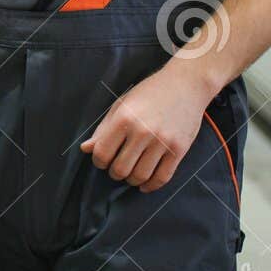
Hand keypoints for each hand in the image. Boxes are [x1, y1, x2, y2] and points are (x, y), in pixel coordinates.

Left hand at [79, 64, 215, 191]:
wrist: (185, 84)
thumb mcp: (121, 105)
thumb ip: (103, 129)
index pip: (102, 153)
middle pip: (121, 169)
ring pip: (141, 176)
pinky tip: (145, 184)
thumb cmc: (149, 93)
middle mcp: (142, 131)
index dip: (99, 161)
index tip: (102, 160)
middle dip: (114, 173)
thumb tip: (85, 149)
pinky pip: (163, 177)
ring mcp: (162, 141)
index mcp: (124, 119)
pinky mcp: (179, 149)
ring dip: (131, 180)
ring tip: (130, 174)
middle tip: (117, 168)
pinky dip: (151, 186)